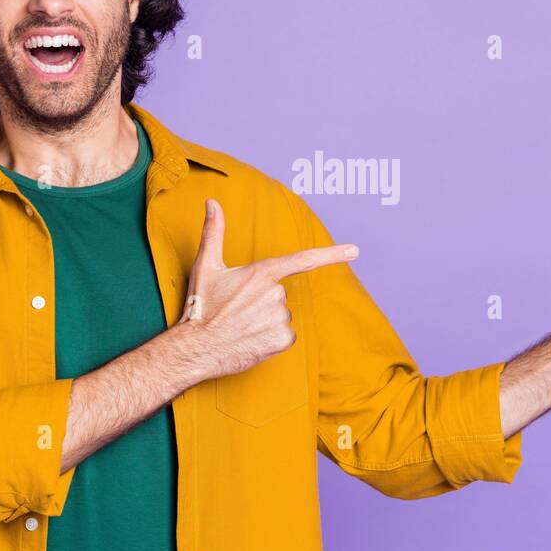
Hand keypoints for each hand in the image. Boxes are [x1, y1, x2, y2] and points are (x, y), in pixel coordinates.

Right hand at [179, 198, 358, 379]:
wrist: (195, 348)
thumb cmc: (201, 306)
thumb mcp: (206, 266)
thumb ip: (214, 232)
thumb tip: (211, 202)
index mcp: (262, 273)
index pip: (303, 260)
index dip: (331, 254)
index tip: (355, 250)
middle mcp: (276, 294)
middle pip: (280, 294)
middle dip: (263, 301)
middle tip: (238, 310)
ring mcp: (281, 318)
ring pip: (282, 315)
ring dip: (265, 321)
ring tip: (241, 326)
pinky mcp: (282, 340)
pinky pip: (284, 335)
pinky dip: (270, 338)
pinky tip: (250, 339)